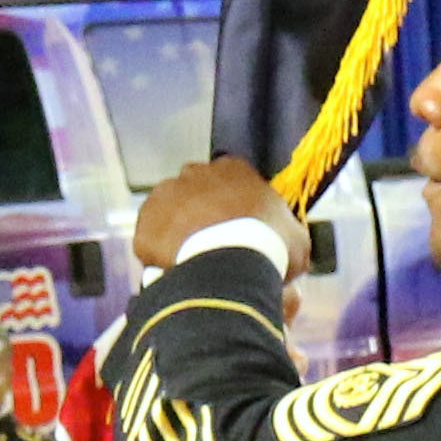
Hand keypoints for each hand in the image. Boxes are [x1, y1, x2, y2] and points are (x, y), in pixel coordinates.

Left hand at [135, 156, 299, 270]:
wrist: (229, 264)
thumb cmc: (269, 247)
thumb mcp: (295, 239)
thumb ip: (288, 234)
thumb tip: (289, 248)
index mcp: (233, 169)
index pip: (229, 181)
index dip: (232, 208)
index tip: (236, 230)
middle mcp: (195, 172)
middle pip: (195, 192)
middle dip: (201, 215)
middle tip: (212, 247)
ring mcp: (166, 194)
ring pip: (169, 213)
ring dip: (178, 232)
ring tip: (191, 263)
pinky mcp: (145, 221)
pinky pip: (150, 238)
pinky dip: (159, 253)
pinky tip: (172, 271)